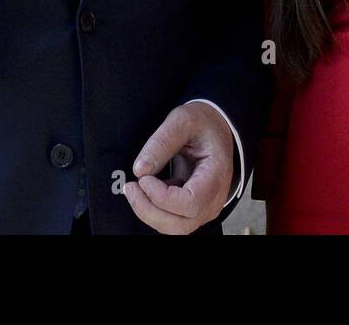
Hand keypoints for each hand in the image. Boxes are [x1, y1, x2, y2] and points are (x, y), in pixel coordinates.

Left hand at [123, 103, 233, 233]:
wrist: (217, 128)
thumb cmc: (203, 124)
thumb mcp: (183, 120)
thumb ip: (161, 142)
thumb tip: (140, 170)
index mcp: (217, 175)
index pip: (191, 203)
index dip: (162, 197)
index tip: (144, 179)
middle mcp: (214, 198)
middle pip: (181, 225)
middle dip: (149, 210)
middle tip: (131, 187)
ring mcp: (205, 207)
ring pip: (175, 228)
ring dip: (149, 212)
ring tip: (135, 189)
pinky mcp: (194, 209)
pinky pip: (172, 220)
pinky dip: (155, 210)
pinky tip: (148, 188)